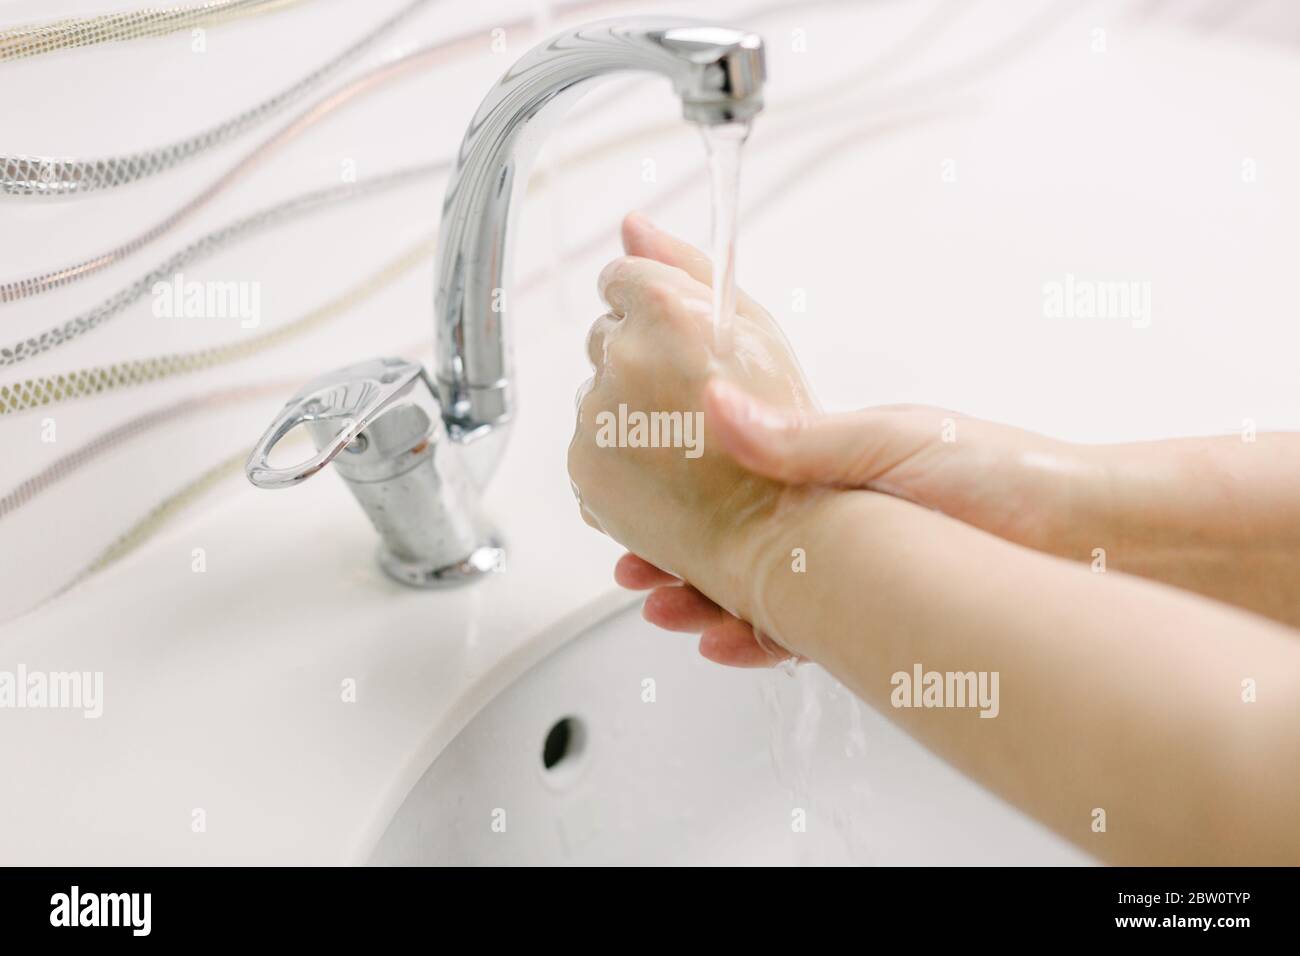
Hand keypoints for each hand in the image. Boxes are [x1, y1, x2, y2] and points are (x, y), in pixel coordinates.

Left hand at [567, 212, 815, 632]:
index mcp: (669, 312)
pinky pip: (589, 443)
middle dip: (641, 358)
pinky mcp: (583, 467)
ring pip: (597, 393)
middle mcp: (624, 359)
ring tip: (684, 445)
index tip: (677, 336)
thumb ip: (687, 267)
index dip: (653, 306)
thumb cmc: (786, 437)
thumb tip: (632, 224)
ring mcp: (597, 418)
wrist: (778, 535)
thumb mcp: (754, 330)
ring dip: (627, 410)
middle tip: (693, 401)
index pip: (621, 278)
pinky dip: (617, 455)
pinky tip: (665, 472)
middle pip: (607, 335)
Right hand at [615, 381, 1111, 668]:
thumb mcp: (890, 436)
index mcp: (826, 470)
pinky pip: (799, 634)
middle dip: (673, 560)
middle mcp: (830, 524)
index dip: (676, 493)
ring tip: (668, 610)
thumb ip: (799, 436)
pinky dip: (757, 641)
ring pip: (755, 593)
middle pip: (730, 544)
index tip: (633, 500)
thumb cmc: (1003, 470)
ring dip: (704, 605)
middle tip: (633, 574)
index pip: (731, 481)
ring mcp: (848, 572)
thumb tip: (718, 407)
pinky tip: (727, 642)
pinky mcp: (871, 619)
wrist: (1081, 534)